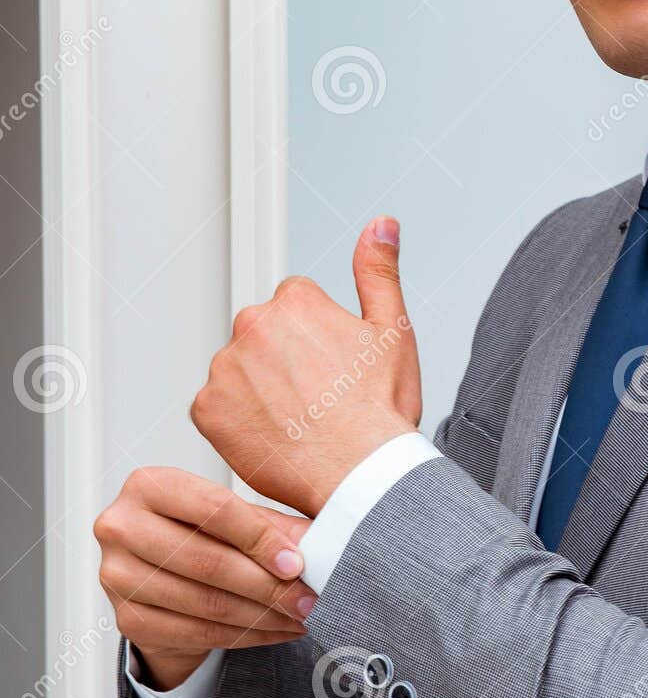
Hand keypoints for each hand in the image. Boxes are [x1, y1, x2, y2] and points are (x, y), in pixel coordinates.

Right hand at [94, 465, 317, 690]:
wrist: (162, 573)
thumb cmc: (206, 532)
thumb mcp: (239, 516)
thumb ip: (274, 525)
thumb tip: (325, 541)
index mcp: (149, 484)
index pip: (215, 510)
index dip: (262, 539)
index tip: (298, 564)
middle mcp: (120, 527)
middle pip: (209, 562)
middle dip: (269, 585)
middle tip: (310, 599)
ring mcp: (116, 576)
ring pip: (205, 602)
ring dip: (263, 616)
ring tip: (302, 616)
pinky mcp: (126, 619)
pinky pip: (197, 633)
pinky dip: (245, 636)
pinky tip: (276, 631)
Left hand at [190, 217, 421, 515]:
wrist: (358, 474)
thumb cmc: (380, 409)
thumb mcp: (392, 330)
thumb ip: (378, 270)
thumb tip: (381, 224)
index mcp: (296, 301)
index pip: (296, 308)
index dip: (320, 342)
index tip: (336, 371)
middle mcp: (252, 324)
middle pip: (263, 338)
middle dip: (285, 362)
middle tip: (321, 400)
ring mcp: (225, 368)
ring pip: (240, 373)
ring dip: (261, 392)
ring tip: (300, 424)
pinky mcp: (206, 409)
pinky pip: (218, 410)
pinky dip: (241, 423)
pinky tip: (275, 438)